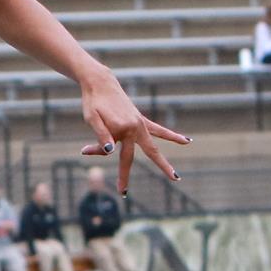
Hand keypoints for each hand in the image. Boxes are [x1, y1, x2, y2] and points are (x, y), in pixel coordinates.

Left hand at [77, 68, 188, 194]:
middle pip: (146, 154)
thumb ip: (102, 136)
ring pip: (156, 144)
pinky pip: (158, 129)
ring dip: (165, 161)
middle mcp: (136, 127)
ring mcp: (140, 123)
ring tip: (177, 175)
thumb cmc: (93, 102)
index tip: (84, 150)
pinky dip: (171, 136)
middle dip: (148, 170)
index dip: (98, 152)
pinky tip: (187, 140)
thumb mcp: (92, 119)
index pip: (115, 152)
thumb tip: (112, 151)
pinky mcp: (140, 119)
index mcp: (124, 128)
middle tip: (146, 187)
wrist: (101, 83)